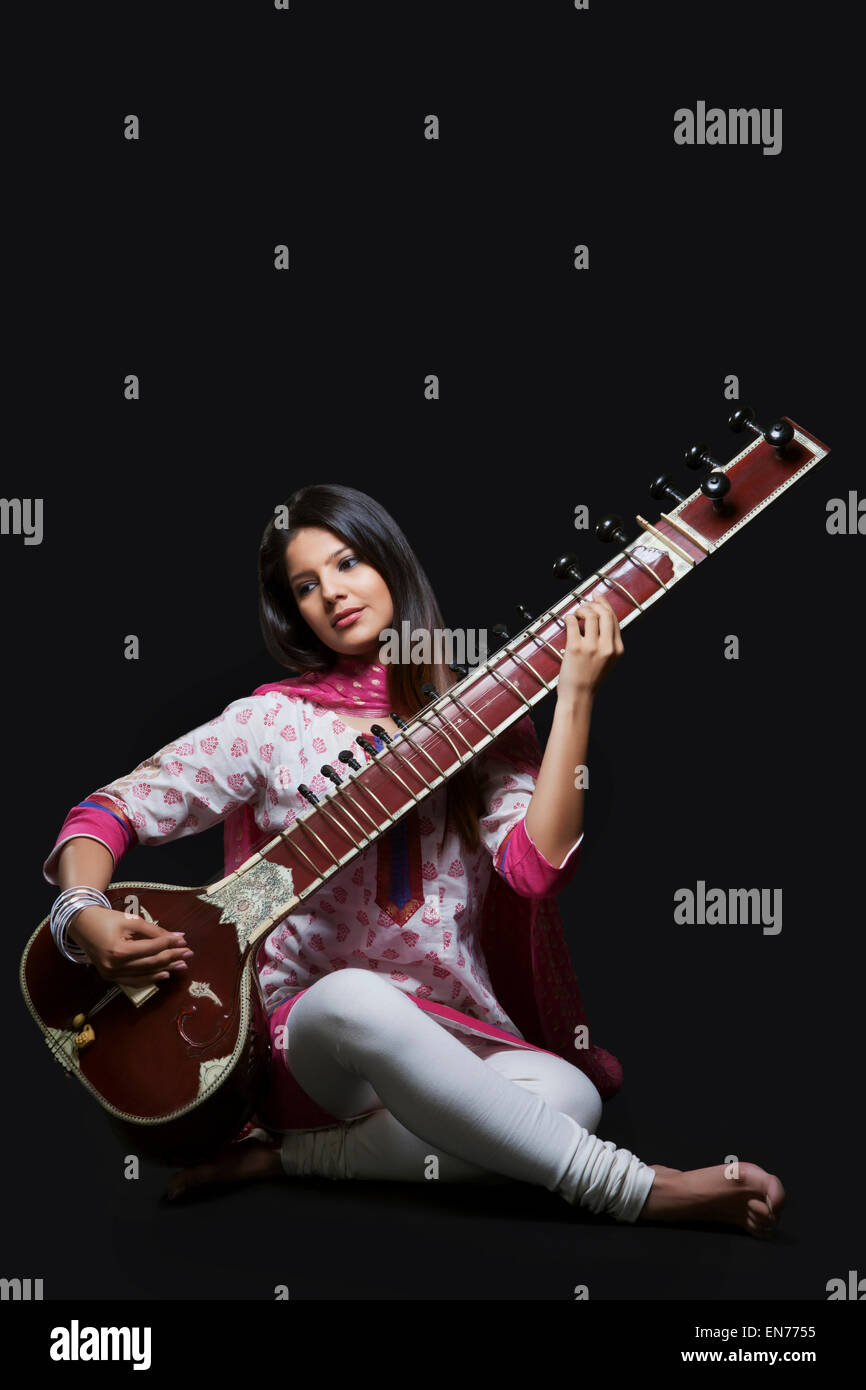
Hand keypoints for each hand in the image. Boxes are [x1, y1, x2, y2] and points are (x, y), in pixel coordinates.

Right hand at [69, 906, 192, 987]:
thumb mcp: (131, 920)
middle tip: (188, 953)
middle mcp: (114, 966)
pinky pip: (134, 981)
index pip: (151, 948)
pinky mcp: (110, 977)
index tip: (184, 939)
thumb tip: (176, 937)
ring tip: (181, 965)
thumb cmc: (106, 919)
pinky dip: (149, 978)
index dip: (169, 944)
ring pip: (144, 974)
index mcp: (119, 950)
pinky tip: (164, 974)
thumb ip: (154, 931)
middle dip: (171, 957)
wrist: (81, 925)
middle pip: (150, 963)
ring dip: (165, 969)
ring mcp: (111, 974)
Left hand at [558, 597, 623, 702]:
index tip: (597, 595)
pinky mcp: (575, 648)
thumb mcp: (607, 660)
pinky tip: (567, 620)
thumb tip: (600, 614)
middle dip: (593, 604)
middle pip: (604, 613)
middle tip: (583, 606)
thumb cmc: (589, 677)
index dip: (604, 603)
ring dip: (580, 609)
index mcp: (617, 649)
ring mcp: (591, 647)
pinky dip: (568, 617)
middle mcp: (607, 647)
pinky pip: (572, 622)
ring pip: (589, 614)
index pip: (613, 618)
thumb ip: (607, 640)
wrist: (578, 696)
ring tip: (575, 615)